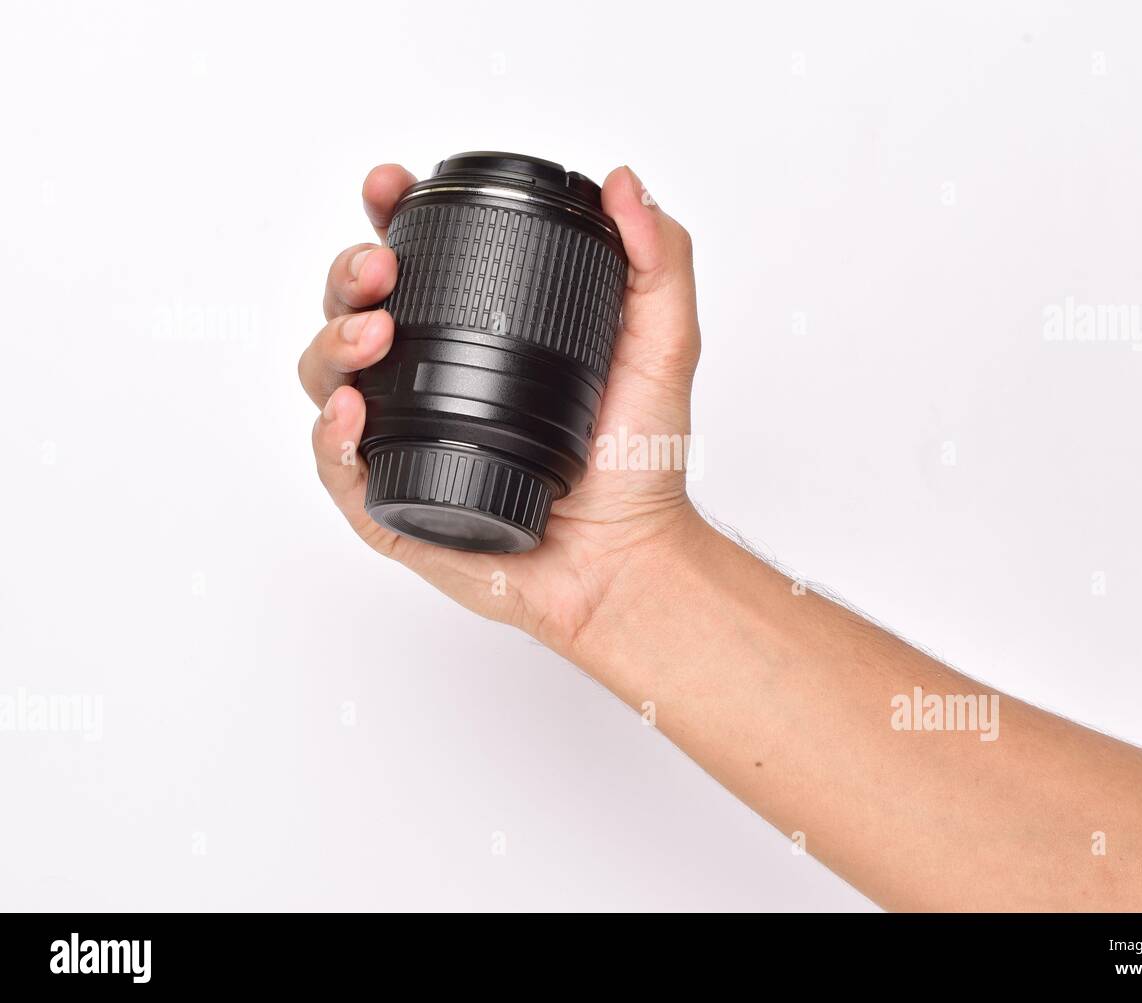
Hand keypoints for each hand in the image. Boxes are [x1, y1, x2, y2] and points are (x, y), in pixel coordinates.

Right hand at [299, 163, 703, 657]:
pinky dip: (330, 437)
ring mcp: (406, 443)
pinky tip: (350, 413)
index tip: (390, 187)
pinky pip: (339, 470)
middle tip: (379, 271)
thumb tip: (627, 183)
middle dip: (349, 276)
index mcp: (479, 340)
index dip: (389, 219)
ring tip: (373, 334)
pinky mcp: (394, 507)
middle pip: (354, 312)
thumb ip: (659, 261)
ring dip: (333, 344)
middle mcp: (432, 384)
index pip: (416, 266)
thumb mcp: (663, 348)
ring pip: (328, 380)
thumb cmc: (641, 466)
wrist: (631, 558)